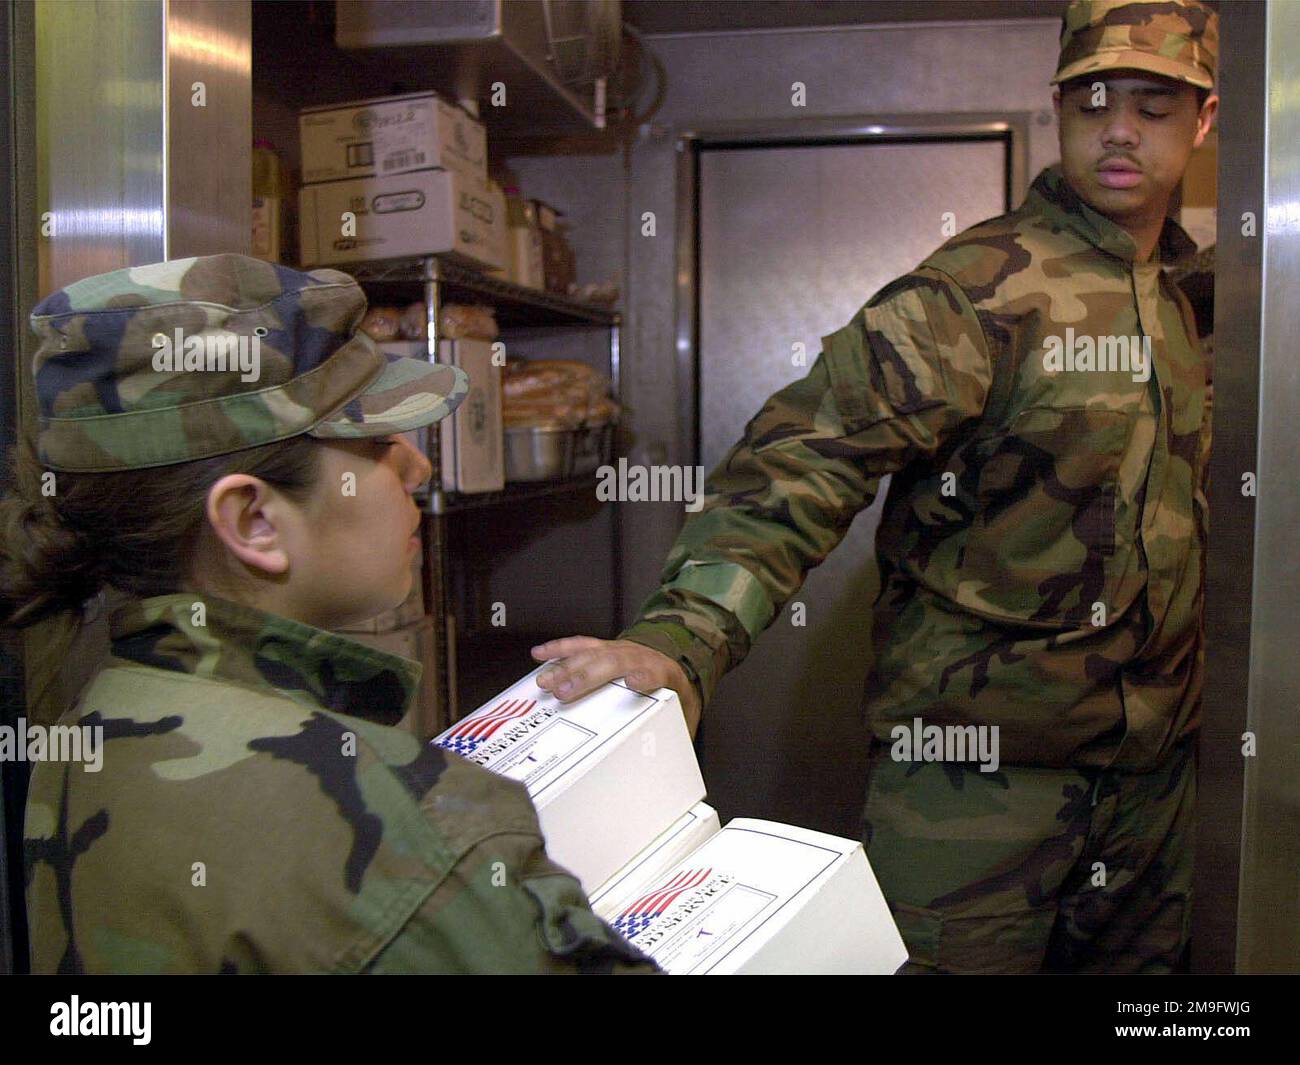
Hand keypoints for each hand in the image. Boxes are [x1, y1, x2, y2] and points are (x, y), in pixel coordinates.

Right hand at [530, 636, 701, 737]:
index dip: (645, 676)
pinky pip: (581, 645)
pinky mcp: (605, 647)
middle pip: (614, 662)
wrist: (674, 662)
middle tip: (564, 693)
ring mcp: (620, 649)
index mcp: (664, 674)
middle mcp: (640, 657)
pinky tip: (541, 654)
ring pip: (593, 653)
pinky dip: (559, 649)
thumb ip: (677, 736)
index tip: (633, 683)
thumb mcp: (684, 715)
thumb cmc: (676, 693)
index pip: (656, 672)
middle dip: (587, 677)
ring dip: (567, 667)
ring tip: (546, 682)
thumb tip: (667, 767)